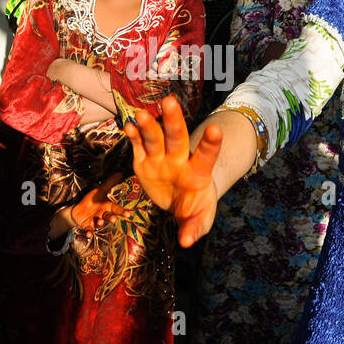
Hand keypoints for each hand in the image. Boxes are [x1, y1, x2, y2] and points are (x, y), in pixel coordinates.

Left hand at [69, 172, 128, 230]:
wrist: (78, 210)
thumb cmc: (91, 201)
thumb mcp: (100, 190)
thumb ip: (109, 183)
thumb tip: (120, 173)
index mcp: (107, 207)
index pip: (116, 209)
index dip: (122, 211)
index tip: (128, 214)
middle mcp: (103, 215)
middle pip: (109, 217)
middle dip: (111, 218)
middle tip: (114, 219)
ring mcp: (96, 222)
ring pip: (100, 224)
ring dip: (101, 224)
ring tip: (100, 222)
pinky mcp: (88, 227)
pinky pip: (89, 230)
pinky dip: (89, 233)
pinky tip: (88, 234)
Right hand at [123, 95, 221, 247]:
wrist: (179, 200)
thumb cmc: (194, 209)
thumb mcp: (198, 221)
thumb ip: (193, 228)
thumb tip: (186, 242)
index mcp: (197, 174)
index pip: (205, 157)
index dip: (210, 144)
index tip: (216, 130)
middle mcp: (178, 161)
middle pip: (177, 138)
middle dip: (173, 121)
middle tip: (170, 101)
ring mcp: (160, 158)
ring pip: (155, 138)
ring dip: (148, 126)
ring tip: (140, 115)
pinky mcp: (143, 160)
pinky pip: (138, 146)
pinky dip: (133, 136)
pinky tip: (128, 126)